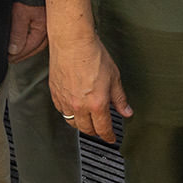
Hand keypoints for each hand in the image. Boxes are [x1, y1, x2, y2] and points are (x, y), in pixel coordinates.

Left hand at [8, 2, 47, 61]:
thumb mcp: (20, 13)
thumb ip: (17, 33)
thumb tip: (14, 50)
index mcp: (43, 28)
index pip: (29, 47)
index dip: (17, 55)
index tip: (7, 58)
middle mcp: (48, 27)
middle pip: (35, 46)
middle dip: (23, 54)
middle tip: (12, 59)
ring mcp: (48, 21)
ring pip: (38, 40)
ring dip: (27, 47)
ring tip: (18, 52)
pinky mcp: (45, 15)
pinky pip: (38, 32)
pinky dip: (30, 37)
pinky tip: (26, 38)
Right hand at [49, 27, 131, 143]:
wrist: (73, 42)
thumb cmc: (93, 55)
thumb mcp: (114, 77)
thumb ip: (120, 98)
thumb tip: (126, 111)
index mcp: (97, 104)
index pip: (103, 128)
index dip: (108, 136)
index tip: (111, 139)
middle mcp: (79, 106)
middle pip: (87, 129)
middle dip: (96, 132)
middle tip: (101, 130)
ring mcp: (65, 101)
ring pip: (72, 122)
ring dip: (81, 124)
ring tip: (88, 121)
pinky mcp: (55, 94)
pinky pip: (62, 111)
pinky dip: (69, 113)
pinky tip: (74, 109)